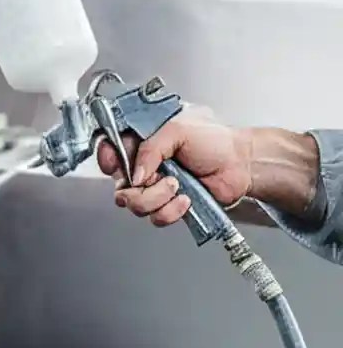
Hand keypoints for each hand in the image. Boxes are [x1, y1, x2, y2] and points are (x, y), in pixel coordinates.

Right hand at [96, 106, 252, 226]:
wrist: (241, 164)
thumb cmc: (215, 141)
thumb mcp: (178, 129)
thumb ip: (150, 148)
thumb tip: (135, 175)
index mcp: (142, 140)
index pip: (109, 149)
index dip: (107, 159)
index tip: (115, 164)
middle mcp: (144, 165)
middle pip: (118, 184)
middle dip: (136, 187)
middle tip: (158, 176)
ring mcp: (154, 187)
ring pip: (134, 204)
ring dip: (156, 198)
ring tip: (177, 186)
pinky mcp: (167, 205)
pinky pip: (154, 218)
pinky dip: (170, 211)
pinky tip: (186, 199)